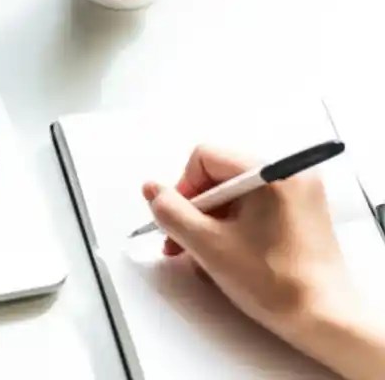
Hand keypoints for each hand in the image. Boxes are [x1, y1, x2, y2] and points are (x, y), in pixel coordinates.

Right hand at [143, 145, 384, 378]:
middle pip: (221, 176)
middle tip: (183, 240)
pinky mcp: (303, 213)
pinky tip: (228, 255)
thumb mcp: (208, 245)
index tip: (176, 219)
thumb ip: (172, 212)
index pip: (206, 158)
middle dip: (196, 209)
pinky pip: (257, 207)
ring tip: (205, 254)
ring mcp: (300, 194)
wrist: (325, 319)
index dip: (182, 189)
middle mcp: (290, 175)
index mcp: (271, 173)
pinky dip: (236, 226)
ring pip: (236, 195)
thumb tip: (152, 191)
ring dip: (212, 221)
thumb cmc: (278, 284)